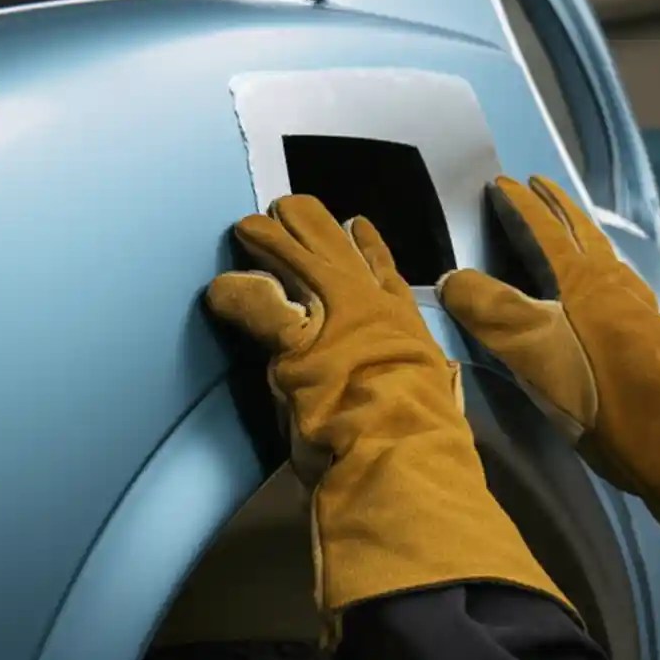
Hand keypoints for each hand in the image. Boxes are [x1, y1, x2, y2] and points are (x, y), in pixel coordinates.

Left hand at [208, 194, 571, 641]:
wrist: (402, 447)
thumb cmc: (424, 435)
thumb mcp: (440, 398)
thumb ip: (431, 383)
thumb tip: (439, 386)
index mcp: (404, 320)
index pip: (383, 268)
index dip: (366, 243)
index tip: (355, 225)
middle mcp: (368, 301)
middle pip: (334, 242)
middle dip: (307, 224)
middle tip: (284, 212)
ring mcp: (329, 309)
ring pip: (292, 250)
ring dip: (267, 237)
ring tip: (247, 228)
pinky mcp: (290, 333)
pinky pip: (252, 298)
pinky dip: (233, 293)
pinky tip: (219, 289)